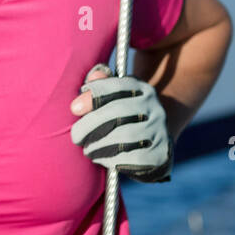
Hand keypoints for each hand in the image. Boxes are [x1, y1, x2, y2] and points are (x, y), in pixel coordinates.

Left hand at [69, 63, 172, 181]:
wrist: (154, 145)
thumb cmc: (123, 118)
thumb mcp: (113, 99)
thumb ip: (100, 86)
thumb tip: (93, 76)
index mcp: (141, 90)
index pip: (118, 86)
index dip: (94, 95)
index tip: (74, 108)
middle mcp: (154, 107)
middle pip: (118, 111)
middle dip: (90, 124)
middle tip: (75, 136)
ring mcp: (159, 131)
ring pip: (125, 136)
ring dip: (99, 144)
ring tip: (88, 149)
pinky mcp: (160, 154)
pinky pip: (132, 157)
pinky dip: (112, 159)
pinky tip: (101, 158)